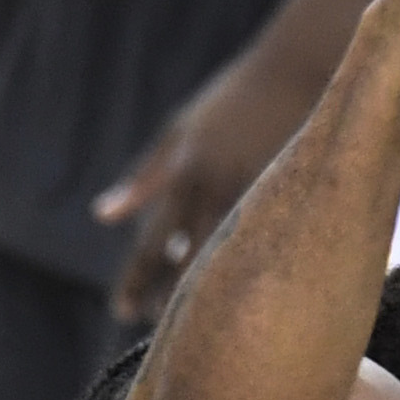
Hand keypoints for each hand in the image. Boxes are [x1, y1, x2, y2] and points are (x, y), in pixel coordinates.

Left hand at [97, 42, 328, 324]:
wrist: (298, 71)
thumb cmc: (231, 103)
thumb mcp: (178, 133)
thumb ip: (142, 178)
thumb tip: (102, 216)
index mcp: (184, 172)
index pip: (151, 242)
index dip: (136, 280)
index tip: (122, 312)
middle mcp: (215, 188)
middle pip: (183, 260)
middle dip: (165, 297)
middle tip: (150, 328)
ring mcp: (255, 194)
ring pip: (224, 259)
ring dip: (205, 292)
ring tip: (192, 323)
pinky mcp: (291, 196)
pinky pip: (264, 244)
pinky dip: (248, 270)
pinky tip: (244, 294)